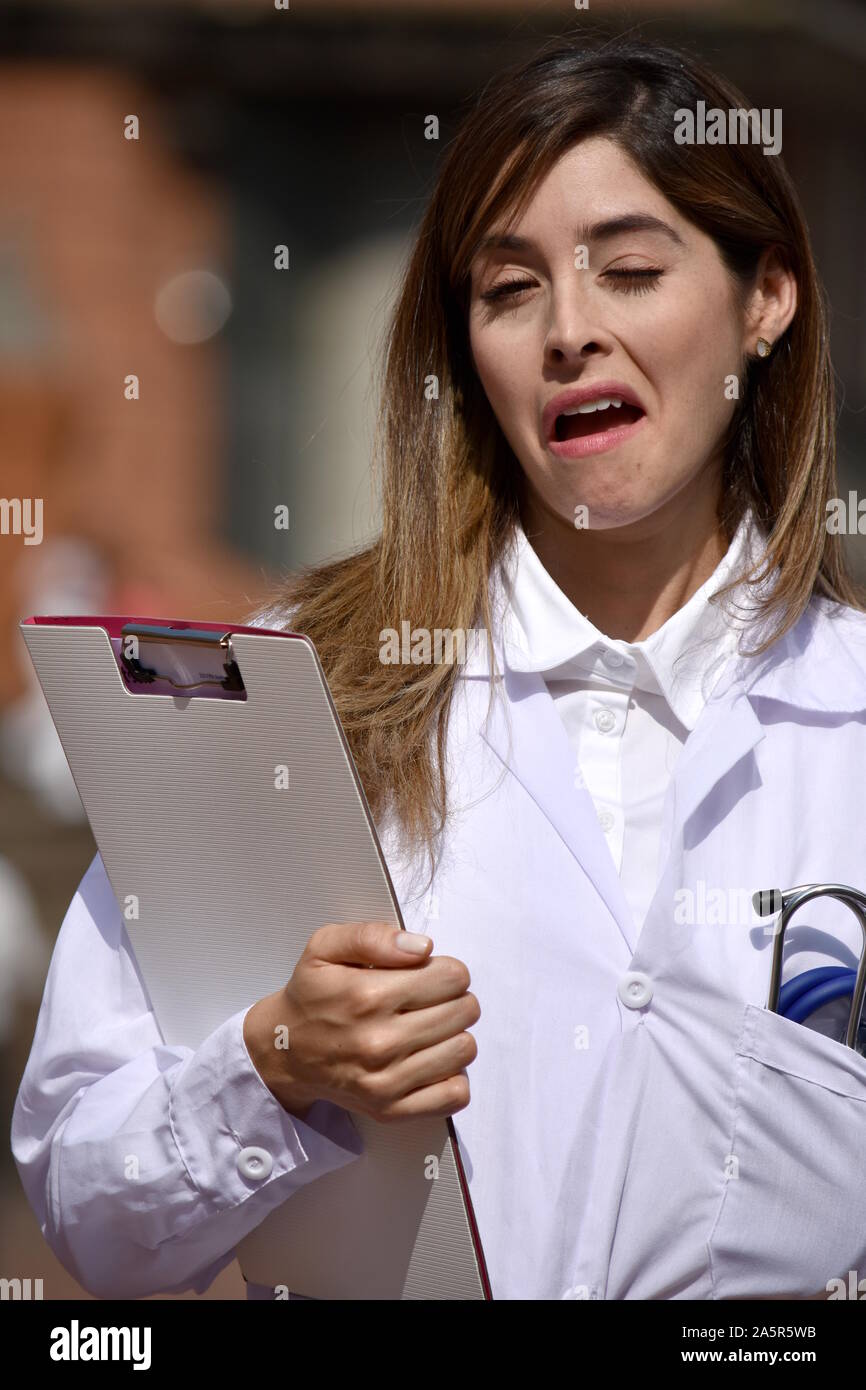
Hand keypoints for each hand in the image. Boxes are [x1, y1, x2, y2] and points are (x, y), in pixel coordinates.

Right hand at [243, 922, 479, 1123]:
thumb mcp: (326, 946)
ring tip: (429, 1028)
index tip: (430, 974)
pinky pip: (454, 1094)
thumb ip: (373, 936)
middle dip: (455, 999)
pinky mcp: (391, 1110)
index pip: (452, 977)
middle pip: (464, 1011)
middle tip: (431, 1000)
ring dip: (454, 1034)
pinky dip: (452, 1075)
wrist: (283, 1051)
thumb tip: (423, 947)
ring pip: (465, 1050)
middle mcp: (379, 1042)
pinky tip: (430, 1059)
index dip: (447, 970)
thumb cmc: (311, 995)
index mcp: (368, 995)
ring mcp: (386, 1081)